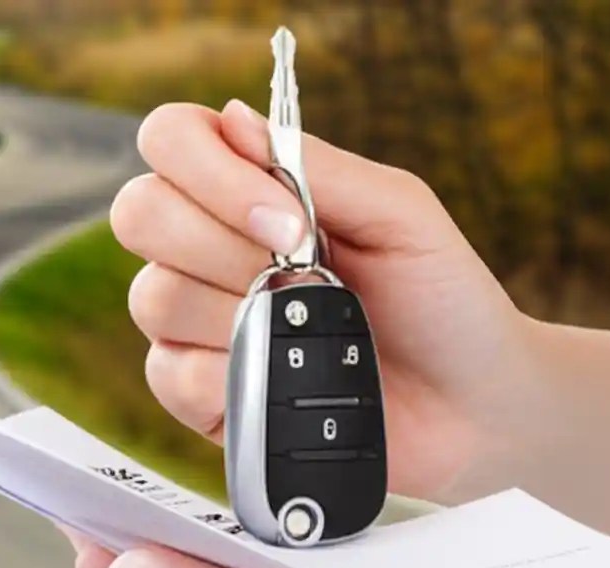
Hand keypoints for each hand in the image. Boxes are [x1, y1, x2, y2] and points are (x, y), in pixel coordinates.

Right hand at [112, 101, 546, 499]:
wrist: (470, 405)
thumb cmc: (442, 300)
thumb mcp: (398, 213)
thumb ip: (316, 166)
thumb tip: (234, 119)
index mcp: (246, 187)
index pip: (169, 140)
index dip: (208, 171)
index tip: (289, 218)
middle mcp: (204, 247)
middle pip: (139, 213)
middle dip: (225, 246)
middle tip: (306, 277)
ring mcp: (192, 321)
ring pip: (154, 297)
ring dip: (240, 315)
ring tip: (307, 333)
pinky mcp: (196, 391)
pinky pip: (170, 373)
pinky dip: (235, 376)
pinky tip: (283, 378)